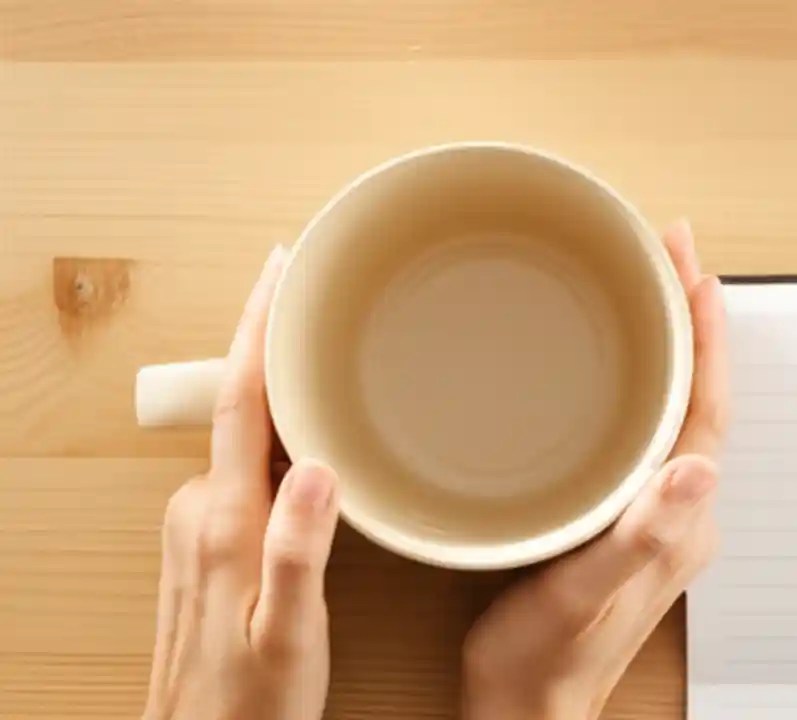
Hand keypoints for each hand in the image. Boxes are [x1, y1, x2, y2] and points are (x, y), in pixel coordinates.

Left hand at [143, 247, 341, 719]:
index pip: (243, 400)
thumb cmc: (252, 701)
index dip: (260, 328)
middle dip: (283, 346)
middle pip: (245, 404)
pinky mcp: (206, 538)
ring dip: (287, 395)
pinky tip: (313, 442)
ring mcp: (198, 522)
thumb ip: (300, 551)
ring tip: (336, 361)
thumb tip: (322, 467)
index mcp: (226, 519)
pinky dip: (280, 439)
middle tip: (331, 298)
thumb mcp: (290, 633)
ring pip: (250, 437)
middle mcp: (202, 508)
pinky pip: (247, 466)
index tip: (282, 270)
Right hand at [460, 220, 729, 719]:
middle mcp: (678, 508)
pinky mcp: (624, 516)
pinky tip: (612, 367)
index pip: (708, 405)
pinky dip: (639, 382)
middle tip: (666, 252)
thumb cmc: (546, 658)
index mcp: (680, 515)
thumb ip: (640, 536)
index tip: (690, 266)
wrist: (527, 707)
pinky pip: (645, 430)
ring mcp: (654, 512)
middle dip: (689, 319)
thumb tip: (700, 467)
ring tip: (648, 288)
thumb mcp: (583, 595)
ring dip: (669, 345)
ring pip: (674, 407)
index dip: (704, 333)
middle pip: (698, 394)